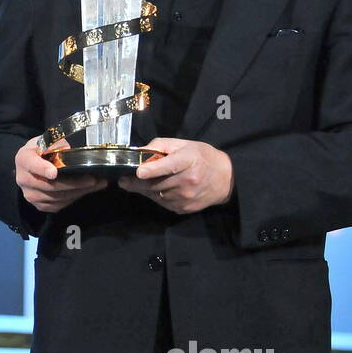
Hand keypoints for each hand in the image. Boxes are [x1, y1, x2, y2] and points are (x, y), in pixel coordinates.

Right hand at [15, 135, 107, 213]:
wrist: (31, 167)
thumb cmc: (40, 151)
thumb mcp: (45, 141)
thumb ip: (55, 143)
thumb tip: (69, 148)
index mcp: (24, 159)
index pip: (32, 164)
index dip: (42, 169)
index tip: (54, 173)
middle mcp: (24, 179)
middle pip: (50, 186)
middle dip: (74, 183)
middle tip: (92, 179)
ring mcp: (31, 195)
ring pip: (58, 197)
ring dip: (79, 192)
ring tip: (97, 184)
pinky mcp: (40, 205)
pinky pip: (59, 204)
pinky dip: (75, 198)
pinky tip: (87, 190)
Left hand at [118, 137, 233, 213]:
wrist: (226, 179)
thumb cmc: (203, 158)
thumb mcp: (184, 144)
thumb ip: (161, 145)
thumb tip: (139, 152)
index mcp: (189, 160)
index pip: (169, 166)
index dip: (152, 170)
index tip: (139, 172)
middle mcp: (188, 180)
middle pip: (156, 184)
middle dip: (137, 182)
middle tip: (125, 179)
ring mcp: (186, 197)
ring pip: (156, 195)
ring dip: (146, 189)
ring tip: (143, 182)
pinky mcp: (184, 208)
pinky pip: (162, 203)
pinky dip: (156, 196)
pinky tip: (159, 188)